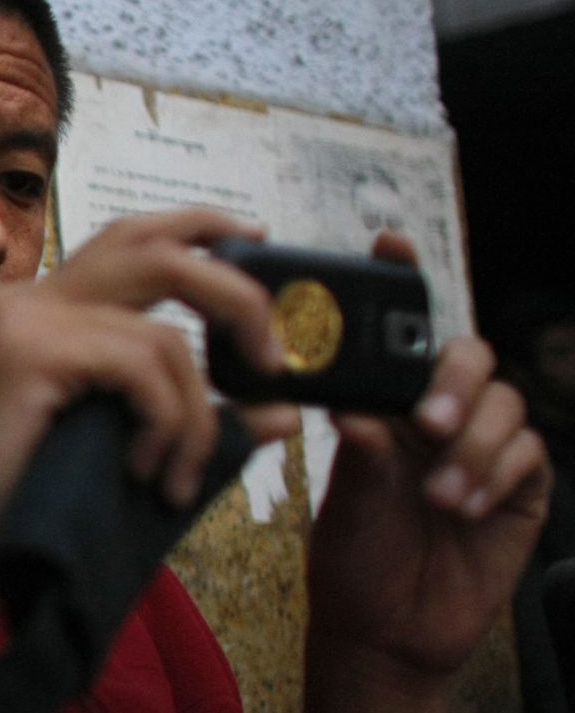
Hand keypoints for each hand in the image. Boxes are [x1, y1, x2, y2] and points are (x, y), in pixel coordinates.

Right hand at [0, 208, 296, 611]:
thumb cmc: (25, 508)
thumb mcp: (122, 448)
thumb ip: (193, 418)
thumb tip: (284, 412)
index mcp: (39, 309)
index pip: (128, 239)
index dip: (198, 228)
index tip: (255, 239)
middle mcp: (25, 299)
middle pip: (155, 249)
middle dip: (234, 292)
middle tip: (273, 359)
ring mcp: (21, 319)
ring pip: (163, 333)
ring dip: (196, 417)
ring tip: (179, 476)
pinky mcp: (26, 353)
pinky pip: (142, 365)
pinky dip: (167, 422)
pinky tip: (145, 471)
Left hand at [304, 233, 552, 708]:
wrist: (385, 630)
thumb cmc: (353, 557)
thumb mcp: (345, 497)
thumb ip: (359, 447)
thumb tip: (354, 403)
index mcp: (386, 404)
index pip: (398, 335)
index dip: (401, 281)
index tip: (388, 241)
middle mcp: (435, 415)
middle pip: (468, 355)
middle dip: (453, 379)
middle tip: (427, 419)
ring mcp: (481, 448)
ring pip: (504, 402)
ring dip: (473, 442)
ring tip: (438, 491)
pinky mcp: (519, 486)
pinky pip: (527, 455)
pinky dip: (495, 473)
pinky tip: (463, 505)